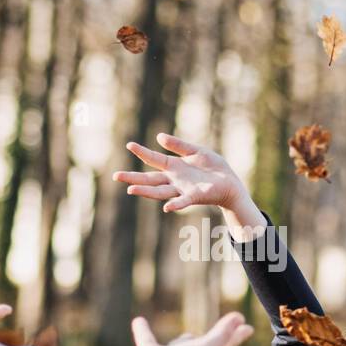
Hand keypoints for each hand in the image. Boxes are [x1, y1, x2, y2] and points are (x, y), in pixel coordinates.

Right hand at [112, 133, 250, 214]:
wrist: (230, 183)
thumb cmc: (212, 168)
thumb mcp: (196, 151)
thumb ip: (179, 145)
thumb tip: (158, 137)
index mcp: (174, 167)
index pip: (154, 160)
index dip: (142, 152)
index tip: (129, 145)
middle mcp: (174, 180)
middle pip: (150, 180)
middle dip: (133, 178)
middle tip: (116, 176)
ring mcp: (183, 190)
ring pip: (160, 192)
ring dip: (146, 192)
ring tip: (131, 190)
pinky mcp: (195, 197)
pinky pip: (183, 201)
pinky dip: (175, 205)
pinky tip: (166, 208)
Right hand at [116, 312, 254, 345]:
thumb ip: (220, 336)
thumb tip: (241, 320)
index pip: (224, 342)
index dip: (236, 334)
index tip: (247, 327)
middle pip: (205, 345)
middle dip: (214, 340)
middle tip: (222, 334)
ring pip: (180, 345)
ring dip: (184, 340)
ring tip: (188, 334)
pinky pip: (147, 339)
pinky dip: (143, 330)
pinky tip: (138, 321)